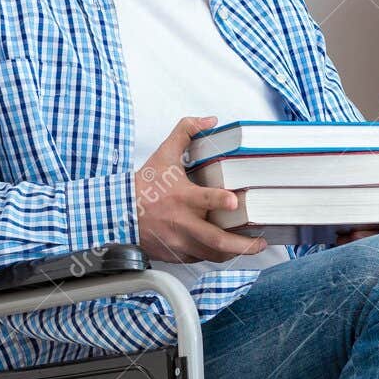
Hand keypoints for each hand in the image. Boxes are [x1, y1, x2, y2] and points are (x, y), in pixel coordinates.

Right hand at [134, 116, 269, 263]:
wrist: (118, 214)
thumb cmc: (143, 186)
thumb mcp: (164, 154)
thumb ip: (186, 132)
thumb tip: (210, 120)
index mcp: (182, 197)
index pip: (204, 199)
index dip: (221, 200)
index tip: (236, 201)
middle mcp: (182, 222)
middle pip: (216, 239)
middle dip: (242, 245)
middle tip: (260, 242)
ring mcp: (180, 242)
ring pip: (212, 254)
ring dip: (234, 253)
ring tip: (251, 248)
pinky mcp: (176, 254)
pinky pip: (201, 258)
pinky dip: (216, 255)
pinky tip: (228, 250)